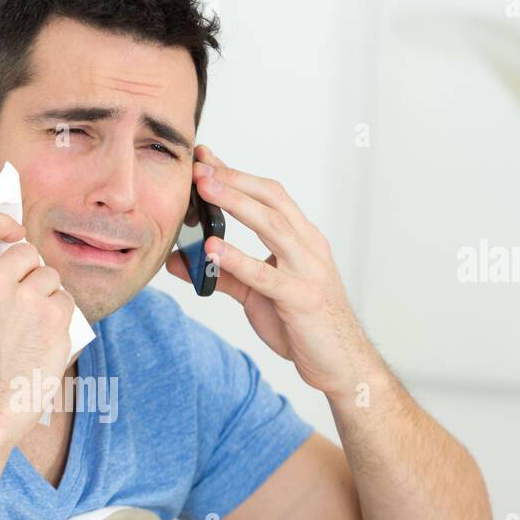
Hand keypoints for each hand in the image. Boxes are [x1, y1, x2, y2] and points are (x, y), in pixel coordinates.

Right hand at [0, 210, 74, 448]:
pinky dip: (60, 318)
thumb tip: (8, 256)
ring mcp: (25, 300)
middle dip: (32, 271)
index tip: (14, 234)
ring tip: (31, 327)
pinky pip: (66, 302)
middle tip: (25, 301)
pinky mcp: (52, 319)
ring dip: (48, 296)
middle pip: (27, 252)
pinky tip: (43, 339)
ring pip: (50, 278)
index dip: (3, 221)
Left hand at [165, 145, 381, 395]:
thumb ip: (222, 275)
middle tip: (198, 165)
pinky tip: (213, 248)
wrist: (340, 361)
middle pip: (270, 199)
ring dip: (236, 203)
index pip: (268, 195)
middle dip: (233, 179)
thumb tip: (179, 260)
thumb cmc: (302, 323)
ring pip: (272, 225)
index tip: (205, 158)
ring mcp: (308, 270)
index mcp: (301, 239)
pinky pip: (266, 275)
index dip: (236, 174)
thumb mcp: (256, 294)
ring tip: (204, 188)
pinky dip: (239, 258)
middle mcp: (308, 246)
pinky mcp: (302, 298)